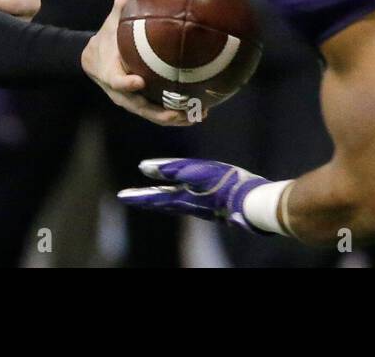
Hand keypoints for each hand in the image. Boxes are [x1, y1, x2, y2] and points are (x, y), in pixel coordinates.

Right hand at [82, 0, 189, 126]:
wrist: (94, 60)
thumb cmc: (106, 40)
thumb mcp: (109, 24)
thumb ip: (120, 9)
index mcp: (110, 73)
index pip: (116, 81)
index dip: (127, 83)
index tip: (139, 81)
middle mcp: (120, 93)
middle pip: (140, 107)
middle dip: (161, 112)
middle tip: (180, 111)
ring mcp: (131, 101)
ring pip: (153, 115)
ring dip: (176, 118)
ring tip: (199, 114)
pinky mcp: (142, 103)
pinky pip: (160, 112)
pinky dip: (178, 115)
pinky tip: (200, 111)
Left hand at [117, 158, 271, 232]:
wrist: (252, 202)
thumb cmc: (224, 184)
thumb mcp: (195, 171)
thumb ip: (170, 169)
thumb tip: (143, 167)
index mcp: (182, 197)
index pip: (154, 197)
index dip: (138, 196)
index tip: (121, 196)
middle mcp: (189, 205)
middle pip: (161, 203)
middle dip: (146, 199)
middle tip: (131, 198)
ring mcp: (202, 207)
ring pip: (174, 203)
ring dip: (160, 200)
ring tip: (154, 197)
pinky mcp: (214, 205)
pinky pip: (189, 202)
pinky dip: (178, 199)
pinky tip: (186, 196)